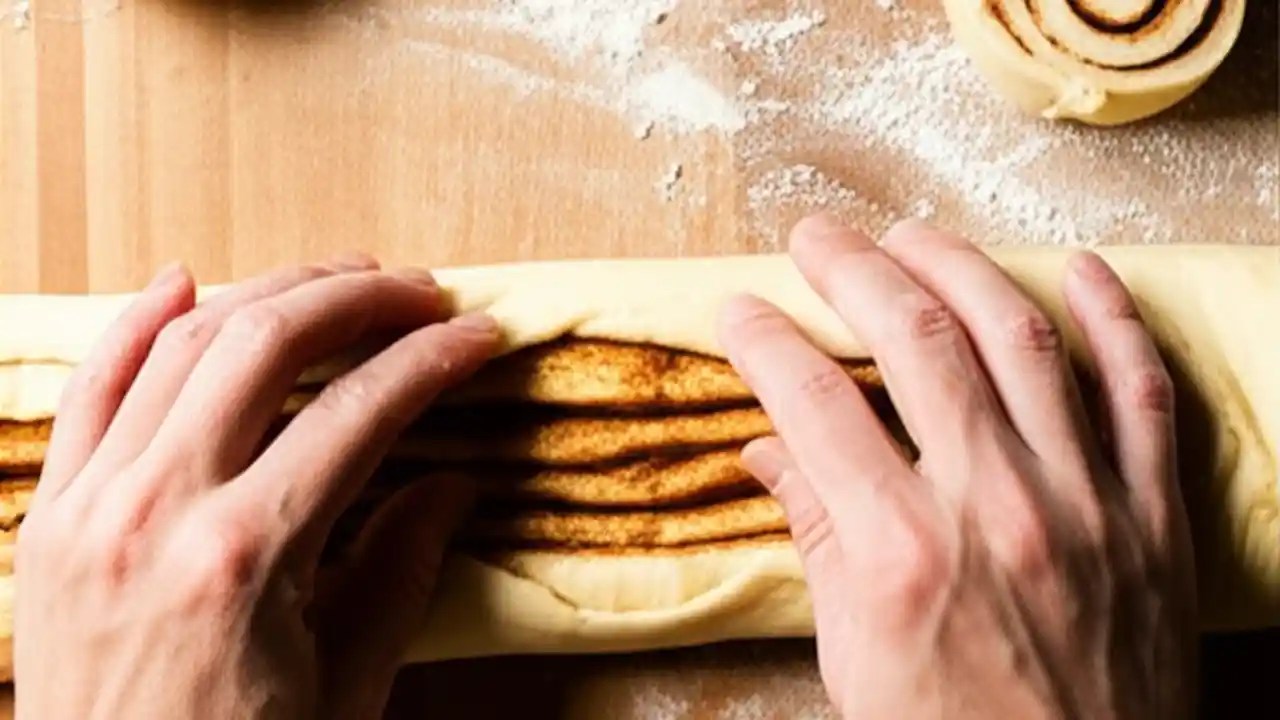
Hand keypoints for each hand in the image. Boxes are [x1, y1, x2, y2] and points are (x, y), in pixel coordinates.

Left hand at [15, 256, 499, 717]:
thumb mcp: (347, 684)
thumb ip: (402, 569)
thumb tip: (452, 484)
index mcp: (245, 556)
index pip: (361, 410)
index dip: (431, 360)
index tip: (477, 334)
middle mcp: (158, 509)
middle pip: (267, 342)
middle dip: (357, 298)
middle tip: (417, 291)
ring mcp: (90, 503)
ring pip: (183, 343)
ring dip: (270, 291)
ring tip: (338, 280)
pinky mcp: (50, 514)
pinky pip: (89, 388)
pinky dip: (136, 323)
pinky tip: (183, 281)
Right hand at [719, 216, 1196, 718]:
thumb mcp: (853, 655)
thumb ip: (815, 539)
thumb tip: (768, 452)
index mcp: (900, 551)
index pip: (813, 402)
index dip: (765, 341)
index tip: (740, 310)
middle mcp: (993, 506)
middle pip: (914, 339)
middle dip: (852, 268)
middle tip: (814, 235)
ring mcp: (1084, 502)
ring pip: (1021, 339)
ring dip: (960, 268)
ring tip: (911, 235)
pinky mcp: (1151, 516)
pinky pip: (1143, 392)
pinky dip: (1114, 320)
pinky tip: (1080, 268)